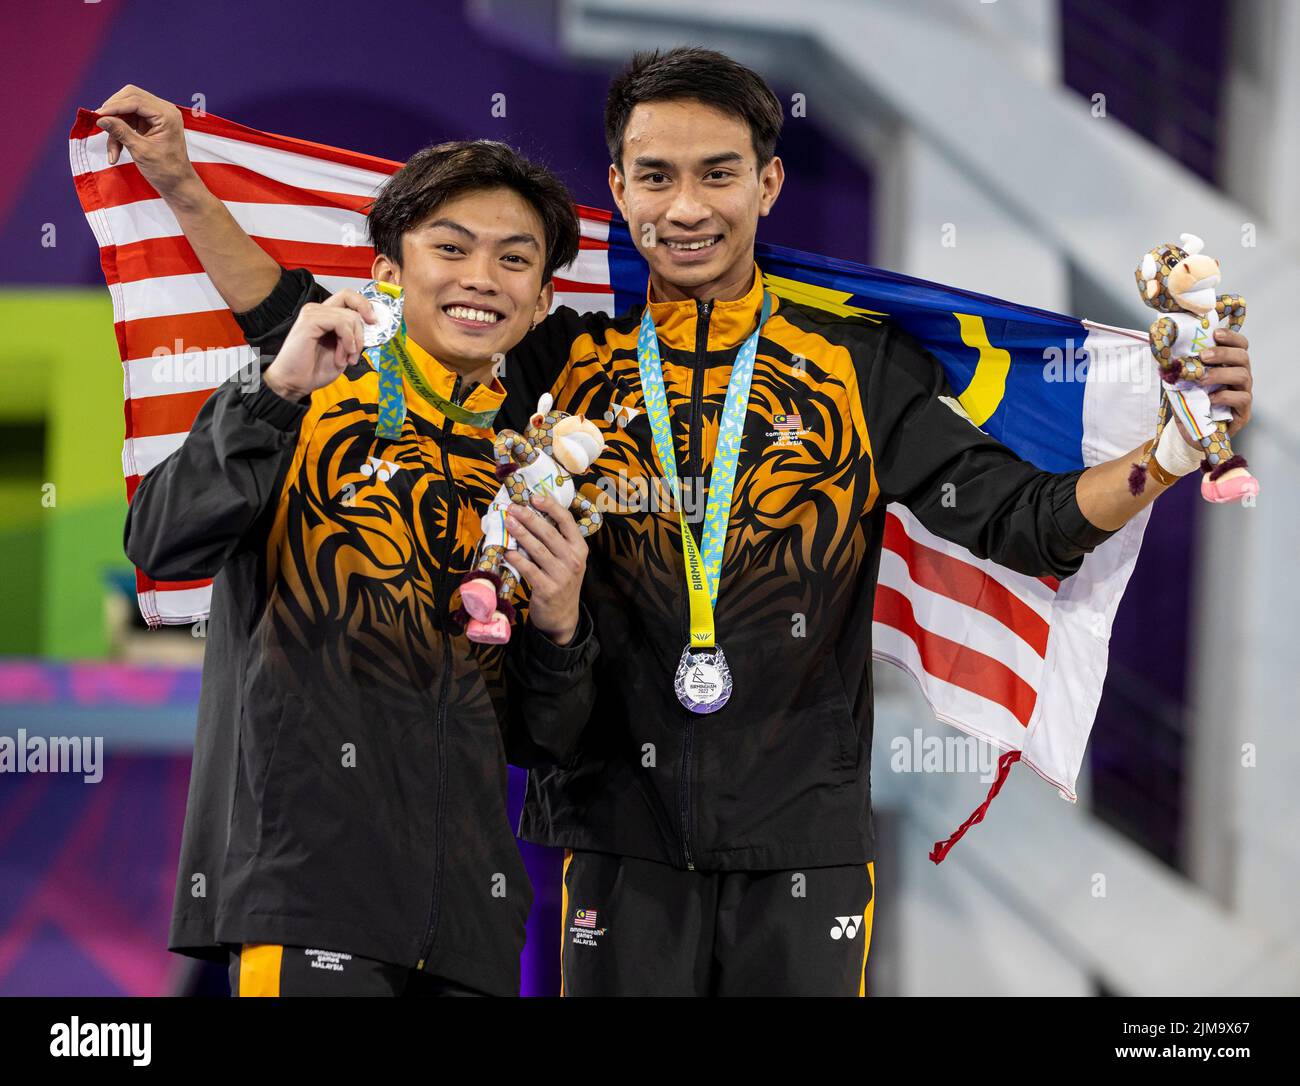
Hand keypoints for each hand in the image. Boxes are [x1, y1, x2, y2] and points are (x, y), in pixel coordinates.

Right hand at [94, 86, 201, 203]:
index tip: (97, 116)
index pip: (135, 100)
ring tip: (113, 151)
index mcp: (167, 115)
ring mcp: (158, 115)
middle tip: (101, 125)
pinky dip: (120, 132)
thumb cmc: (166, 171)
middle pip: (130, 97)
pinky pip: (129, 119)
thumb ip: (120, 132)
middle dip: (114, 111)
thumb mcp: (141, 151)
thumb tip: (100, 118)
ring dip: (116, 127)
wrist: (178, 185)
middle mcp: (164, 110)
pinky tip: (116, 150)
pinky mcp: (151, 123)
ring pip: (127, 109)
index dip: (114, 106)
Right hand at [262, 290, 377, 401]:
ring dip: (353, 342)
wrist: (295, 382)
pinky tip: (340, 356)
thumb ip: (355, 336)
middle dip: (362, 329)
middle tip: (356, 352)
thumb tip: (373, 326)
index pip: (349, 296)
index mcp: (326, 315)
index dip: (365, 305)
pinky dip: (347, 341)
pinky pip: (341, 323)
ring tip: (344, 359)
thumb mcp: (344, 351)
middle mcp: (318, 310)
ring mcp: (312, 313)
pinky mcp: (309, 320)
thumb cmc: (314, 369)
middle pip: (352, 302)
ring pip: (350, 316)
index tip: (374, 323)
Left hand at [504, 492, 588, 644]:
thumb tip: (532, 515)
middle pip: (549, 532)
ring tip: (508, 522)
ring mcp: (561, 575)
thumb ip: (557, 541)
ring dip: (520, 533)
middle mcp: (573, 560)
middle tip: (513, 508)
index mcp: (580, 548)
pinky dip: (517, 559)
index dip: (550, 506)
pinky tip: (507, 552)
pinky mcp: (547, 589)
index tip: (534, 498)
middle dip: (528, 517)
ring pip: (537, 549)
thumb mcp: (568, 560)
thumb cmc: (561, 582)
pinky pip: (529, 569)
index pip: (567, 521)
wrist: (563, 616)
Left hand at [1175, 328, 1252, 444]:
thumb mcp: (1182, 384)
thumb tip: (1165, 355)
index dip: (1231, 337)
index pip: (1239, 345)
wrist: (1192, 434)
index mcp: (1229, 366)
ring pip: (1243, 375)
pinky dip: (1225, 396)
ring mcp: (1244, 393)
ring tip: (1201, 379)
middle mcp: (1240, 377)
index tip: (1215, 333)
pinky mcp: (1243, 412)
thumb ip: (1181, 369)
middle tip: (1203, 356)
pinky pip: (1241, 399)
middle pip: (1243, 357)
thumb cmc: (1190, 405)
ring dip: (1220, 374)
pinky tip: (1210, 398)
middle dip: (1223, 353)